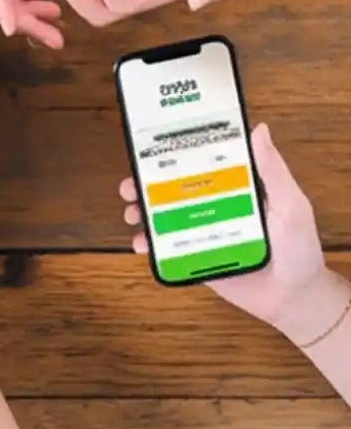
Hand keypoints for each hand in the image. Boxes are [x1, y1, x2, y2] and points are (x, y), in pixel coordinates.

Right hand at [118, 124, 330, 339]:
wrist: (292, 298)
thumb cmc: (299, 249)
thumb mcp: (291, 205)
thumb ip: (274, 171)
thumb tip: (259, 130)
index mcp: (236, 187)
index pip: (201, 163)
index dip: (175, 154)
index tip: (153, 147)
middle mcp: (215, 206)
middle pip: (173, 189)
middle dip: (146, 185)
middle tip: (130, 185)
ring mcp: (202, 232)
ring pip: (164, 217)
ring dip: (142, 212)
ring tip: (131, 213)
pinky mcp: (194, 257)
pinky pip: (165, 248)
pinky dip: (148, 244)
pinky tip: (140, 243)